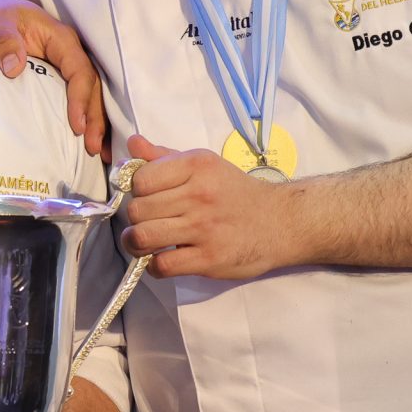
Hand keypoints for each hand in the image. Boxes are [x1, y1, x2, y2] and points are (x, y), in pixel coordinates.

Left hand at [0, 0, 108, 159]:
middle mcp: (69, 53)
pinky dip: (84, 118)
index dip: (80, 98)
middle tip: (93, 148)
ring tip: (98, 152)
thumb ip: (5, 41)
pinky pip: (76, 96)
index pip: (79, 70)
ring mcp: (65, 65)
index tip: (76, 125)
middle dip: (95, 117)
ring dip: (94, 122)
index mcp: (61, 39)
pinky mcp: (58, 76)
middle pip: (91, 87)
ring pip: (89, 94)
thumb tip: (14, 68)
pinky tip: (87, 141)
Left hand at [119, 134, 287, 279]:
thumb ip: (164, 157)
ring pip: (142, 237)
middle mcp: (199, 194)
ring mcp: (204, 228)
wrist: (280, 221)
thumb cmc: (235, 192)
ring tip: (146, 242)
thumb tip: (131, 145)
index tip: (148, 197)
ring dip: (136, 243)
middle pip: (137, 210)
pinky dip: (155, 266)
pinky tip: (164, 259)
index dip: (137, 190)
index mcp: (196, 165)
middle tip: (149, 221)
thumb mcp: (205, 165)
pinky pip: (162, 265)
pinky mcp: (209, 258)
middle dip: (136, 218)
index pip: (140, 178)